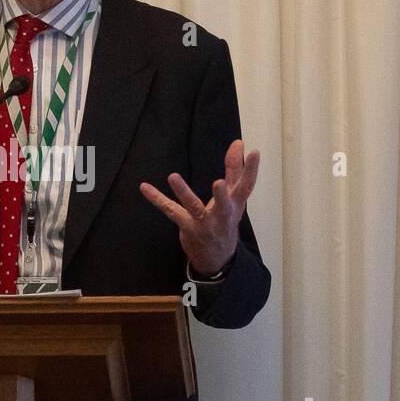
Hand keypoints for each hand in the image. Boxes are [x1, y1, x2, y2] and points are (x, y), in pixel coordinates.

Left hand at [139, 139, 259, 275]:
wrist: (217, 257)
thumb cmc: (226, 219)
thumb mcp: (234, 198)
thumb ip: (235, 170)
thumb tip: (239, 143)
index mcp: (236, 205)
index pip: (246, 187)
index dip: (252, 170)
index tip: (255, 152)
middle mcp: (222, 215)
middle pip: (224, 205)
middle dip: (221, 195)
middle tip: (218, 183)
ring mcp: (203, 222)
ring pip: (194, 207)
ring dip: (184, 192)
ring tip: (173, 176)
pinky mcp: (186, 226)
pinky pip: (170, 210)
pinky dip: (156, 198)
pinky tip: (144, 187)